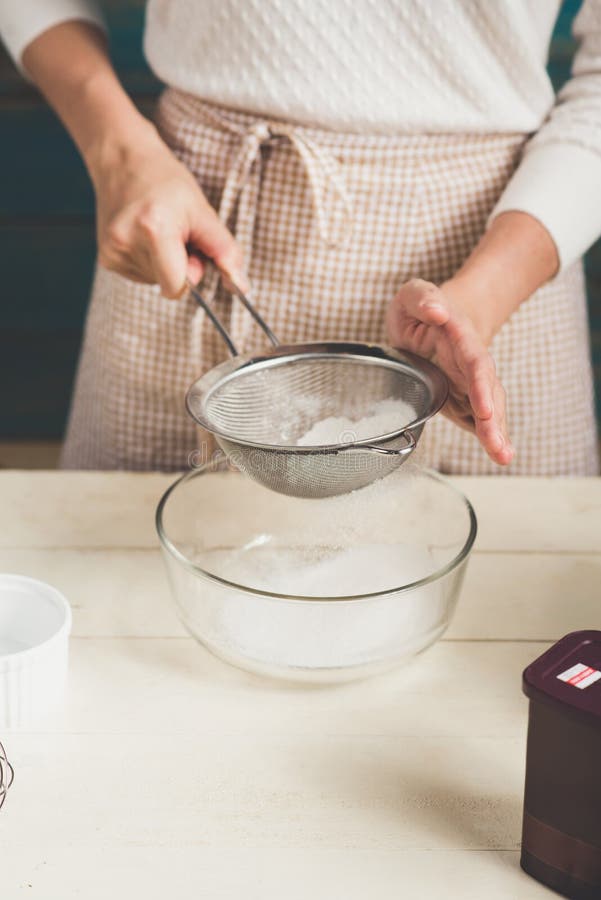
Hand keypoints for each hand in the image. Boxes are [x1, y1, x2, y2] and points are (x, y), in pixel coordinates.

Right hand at [89, 122, 242, 297]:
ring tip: (159, 229)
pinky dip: (149, 261)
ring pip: (155, 281)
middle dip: (180, 267)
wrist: (124, 159)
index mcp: (154, 229)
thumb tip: (240, 287)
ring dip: (164, 262)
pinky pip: (141, 275)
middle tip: (176, 234)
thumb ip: (225, 252)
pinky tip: (144, 235)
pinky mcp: (106, 257)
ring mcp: (112, 251)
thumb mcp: (203, 211)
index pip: (177, 287)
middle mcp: (126, 241)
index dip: (192, 273)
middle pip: (167, 285)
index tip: (192, 249)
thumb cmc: (167, 182)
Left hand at [386, 279, 513, 464]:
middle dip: (494, 420)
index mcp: (460, 337)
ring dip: (495, 433)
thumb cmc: (421, 308)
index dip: (480, 386)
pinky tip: (500, 454)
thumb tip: (437, 310)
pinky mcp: (465, 396)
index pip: (474, 363)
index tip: (485, 409)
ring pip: (488, 408)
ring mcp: (470, 381)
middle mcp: (471, 361)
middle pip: (488, 391)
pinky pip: (480, 417)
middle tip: (499, 447)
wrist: (436, 315)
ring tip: (503, 456)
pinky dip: (490, 436)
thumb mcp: (412, 295)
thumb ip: (422, 298)